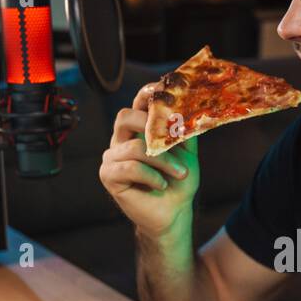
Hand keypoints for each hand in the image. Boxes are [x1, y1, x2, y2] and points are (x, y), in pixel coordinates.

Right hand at [99, 81, 200, 237]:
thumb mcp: (187, 152)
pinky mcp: (109, 176)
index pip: (137, 103)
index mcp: (138, 129)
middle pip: (124, 117)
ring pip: (135, 147)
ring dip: (163, 160)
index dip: (147, 94)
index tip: (164, 90)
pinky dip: (151, 176)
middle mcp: (121, 140)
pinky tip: (162, 184)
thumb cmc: (178, 180)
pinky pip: (130, 168)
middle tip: (173, 139)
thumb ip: (185, 130)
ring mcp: (112, 157)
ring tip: (181, 173)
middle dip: (149, 125)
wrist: (174, 211)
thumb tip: (190, 105)